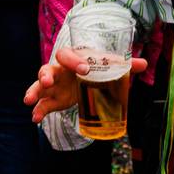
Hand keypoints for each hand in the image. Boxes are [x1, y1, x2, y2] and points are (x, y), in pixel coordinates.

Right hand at [23, 47, 147, 123]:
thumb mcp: (107, 66)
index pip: (69, 55)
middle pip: (48, 68)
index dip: (74, 60)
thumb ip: (124, 66)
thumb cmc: (94, 67)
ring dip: (34, 90)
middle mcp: (60, 69)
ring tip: (29, 100)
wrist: (84, 77)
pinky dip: (38, 110)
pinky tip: (35, 118)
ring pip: (39, 85)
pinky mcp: (53, 99)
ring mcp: (54, 84)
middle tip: (48, 81)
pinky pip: (43, 104)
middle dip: (46, 74)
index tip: (84, 69)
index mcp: (73, 58)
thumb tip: (144, 63)